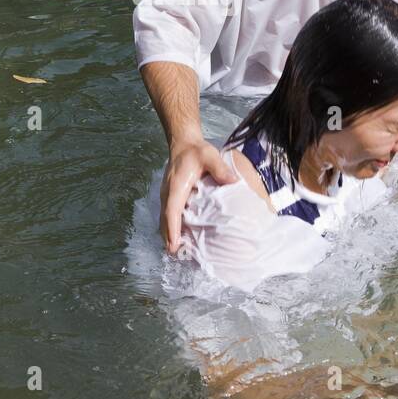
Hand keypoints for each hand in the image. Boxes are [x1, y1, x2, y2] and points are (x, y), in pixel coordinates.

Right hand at [160, 138, 236, 253]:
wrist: (183, 144)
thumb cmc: (196, 151)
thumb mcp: (210, 156)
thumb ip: (220, 168)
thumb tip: (233, 182)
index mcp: (176, 186)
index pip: (172, 210)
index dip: (172, 228)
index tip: (173, 244)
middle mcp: (167, 193)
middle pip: (165, 219)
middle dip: (168, 237)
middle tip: (174, 254)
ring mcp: (166, 195)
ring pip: (164, 218)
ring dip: (168, 234)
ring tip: (176, 252)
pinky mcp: (169, 197)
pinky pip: (167, 215)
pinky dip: (170, 227)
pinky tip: (178, 237)